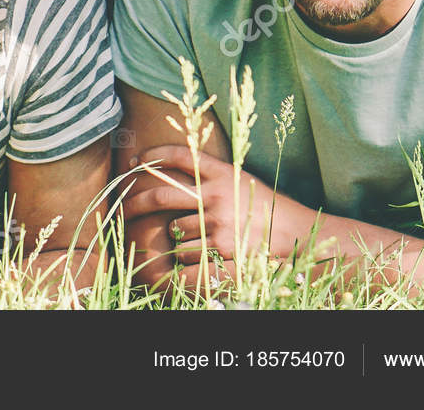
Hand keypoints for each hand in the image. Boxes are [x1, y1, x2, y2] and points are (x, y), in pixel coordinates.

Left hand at [122, 145, 308, 264]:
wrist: (301, 236)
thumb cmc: (269, 210)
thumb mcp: (242, 182)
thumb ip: (212, 177)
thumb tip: (172, 174)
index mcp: (223, 173)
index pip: (179, 155)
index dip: (152, 154)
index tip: (134, 160)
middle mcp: (217, 195)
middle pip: (160, 195)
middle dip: (135, 202)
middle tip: (122, 209)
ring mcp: (219, 224)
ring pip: (174, 233)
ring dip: (176, 241)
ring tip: (195, 245)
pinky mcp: (223, 251)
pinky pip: (187, 259)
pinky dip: (182, 265)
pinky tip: (184, 268)